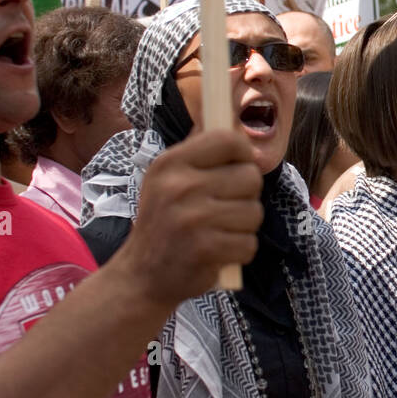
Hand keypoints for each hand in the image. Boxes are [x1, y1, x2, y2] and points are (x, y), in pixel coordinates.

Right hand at [115, 129, 263, 304]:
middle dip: (246, 195)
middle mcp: (179, 186)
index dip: (243, 153)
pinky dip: (240, 252)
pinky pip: (249, 243)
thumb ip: (200, 151)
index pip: (228, 140)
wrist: (142, 276)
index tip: (238, 167)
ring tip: (217, 232)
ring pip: (254, 212)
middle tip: (223, 208)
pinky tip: (218, 252)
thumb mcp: (168, 179)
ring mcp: (192, 218)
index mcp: (170, 163)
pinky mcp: (205, 249)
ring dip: (243, 227)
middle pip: (250, 176)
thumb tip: (235, 121)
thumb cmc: (164, 222)